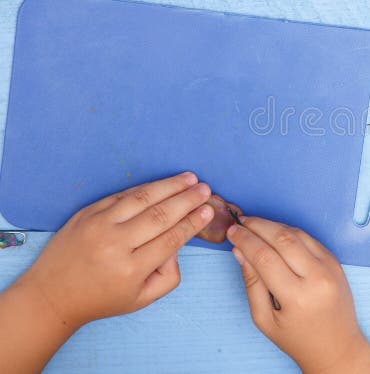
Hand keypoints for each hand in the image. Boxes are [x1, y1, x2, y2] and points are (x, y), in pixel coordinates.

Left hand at [19, 172, 214, 328]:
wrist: (52, 294)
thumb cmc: (102, 299)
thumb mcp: (141, 299)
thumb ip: (169, 275)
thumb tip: (179, 243)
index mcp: (131, 269)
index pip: (171, 239)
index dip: (193, 222)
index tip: (208, 211)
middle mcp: (115, 244)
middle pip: (161, 215)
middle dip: (187, 200)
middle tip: (205, 189)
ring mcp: (99, 225)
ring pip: (142, 198)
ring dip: (170, 186)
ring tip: (190, 178)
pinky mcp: (87, 212)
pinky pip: (123, 195)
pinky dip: (147, 188)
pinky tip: (163, 183)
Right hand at [227, 218, 369, 373]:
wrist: (337, 346)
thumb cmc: (298, 339)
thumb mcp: (265, 319)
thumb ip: (252, 283)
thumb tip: (240, 251)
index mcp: (297, 297)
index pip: (264, 257)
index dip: (245, 240)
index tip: (232, 232)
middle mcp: (316, 278)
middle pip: (282, 239)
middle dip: (257, 226)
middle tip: (240, 222)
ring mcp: (330, 267)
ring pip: (297, 234)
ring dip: (273, 225)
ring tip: (253, 224)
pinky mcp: (335, 262)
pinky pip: (310, 239)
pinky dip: (290, 232)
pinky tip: (274, 232)